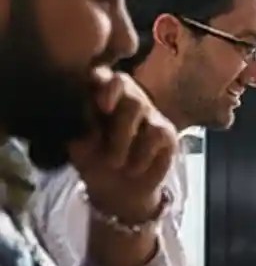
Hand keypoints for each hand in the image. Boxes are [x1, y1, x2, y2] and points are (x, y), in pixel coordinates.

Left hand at [67, 71, 177, 223]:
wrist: (119, 193)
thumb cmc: (95, 164)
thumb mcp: (80, 149)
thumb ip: (82, 129)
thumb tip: (88, 119)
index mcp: (100, 98)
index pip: (100, 73)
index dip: (101, 72)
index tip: (95, 93)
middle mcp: (126, 99)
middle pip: (122, 81)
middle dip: (111, 95)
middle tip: (103, 110)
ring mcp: (149, 114)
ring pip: (138, 105)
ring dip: (122, 136)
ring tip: (115, 162)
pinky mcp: (166, 132)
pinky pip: (155, 133)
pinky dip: (141, 155)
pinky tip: (134, 168)